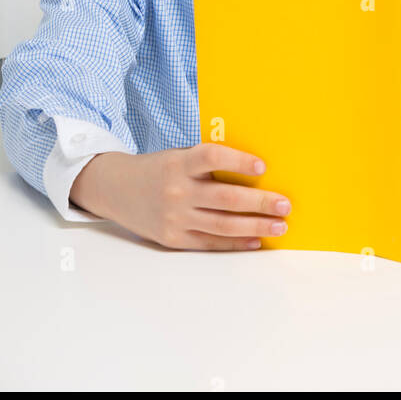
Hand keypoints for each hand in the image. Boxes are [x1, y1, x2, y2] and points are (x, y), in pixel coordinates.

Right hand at [69, 143, 291, 249]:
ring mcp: (175, 217)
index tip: (263, 165)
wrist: (116, 189)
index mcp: (179, 163)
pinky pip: (210, 243)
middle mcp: (177, 191)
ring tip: (279, 226)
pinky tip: (256, 240)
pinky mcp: (173, 239)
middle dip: (260, 202)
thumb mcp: (178, 156)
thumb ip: (208, 163)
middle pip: (225, 198)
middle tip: (285, 204)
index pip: (212, 157)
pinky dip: (235, 242)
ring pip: (222, 224)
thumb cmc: (158, 168)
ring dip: (255, 226)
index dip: (238, 160)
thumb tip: (256, 170)